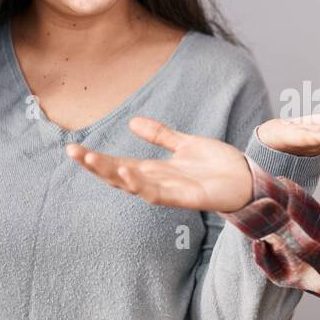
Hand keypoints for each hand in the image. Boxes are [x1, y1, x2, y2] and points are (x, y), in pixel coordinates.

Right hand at [65, 115, 253, 212]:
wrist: (247, 178)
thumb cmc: (218, 165)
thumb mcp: (185, 144)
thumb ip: (160, 135)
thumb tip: (132, 122)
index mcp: (155, 170)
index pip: (118, 163)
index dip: (96, 158)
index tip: (74, 147)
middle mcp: (157, 182)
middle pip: (118, 175)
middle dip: (94, 165)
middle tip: (72, 151)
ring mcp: (169, 191)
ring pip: (131, 184)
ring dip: (110, 173)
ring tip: (90, 159)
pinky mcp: (184, 198)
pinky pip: (156, 194)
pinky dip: (139, 184)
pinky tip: (124, 172)